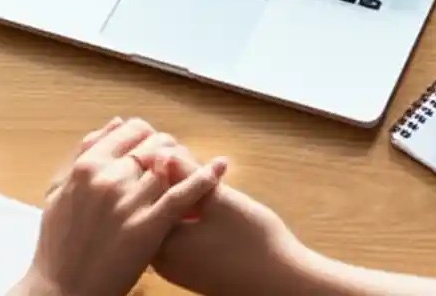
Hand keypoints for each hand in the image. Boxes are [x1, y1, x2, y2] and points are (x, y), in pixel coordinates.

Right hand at [14, 118, 228, 295]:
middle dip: (168, 150)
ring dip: (184, 166)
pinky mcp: (149, 226)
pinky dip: (205, 178)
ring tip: (191, 171)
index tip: (154, 145)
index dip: (148, 135)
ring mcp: (130, 201)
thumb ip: (83, 154)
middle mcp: (108, 178)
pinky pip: (183, 194)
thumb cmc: (58, 246)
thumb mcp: (59, 193)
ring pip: (170, 167)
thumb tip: (114, 124)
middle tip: (177, 159)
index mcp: (86, 166)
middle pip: (154, 147)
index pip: (131, 131)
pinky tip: (220, 167)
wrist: (63, 290)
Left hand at [151, 153, 305, 295]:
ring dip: (185, 202)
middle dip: (176, 184)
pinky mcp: (194, 275)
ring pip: (173, 225)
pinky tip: (212, 209)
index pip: (152, 197)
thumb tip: (163, 153)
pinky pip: (183, 241)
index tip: (183, 153)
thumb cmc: (252, 242)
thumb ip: (188, 176)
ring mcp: (177, 271)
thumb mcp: (219, 201)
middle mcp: (162, 262)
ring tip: (207, 181)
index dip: (166, 168)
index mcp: (161, 243)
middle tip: (197, 163)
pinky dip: (192, 222)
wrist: (282, 285)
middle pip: (160, 212)